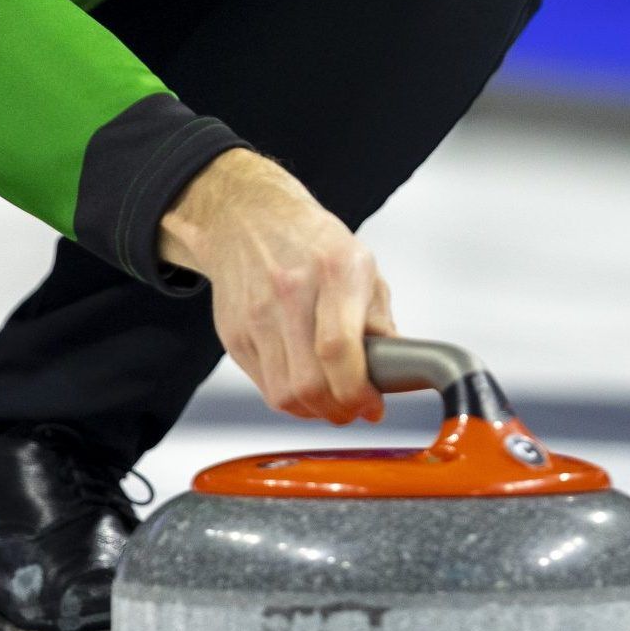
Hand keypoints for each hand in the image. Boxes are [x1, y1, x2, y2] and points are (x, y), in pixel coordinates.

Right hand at [157, 149, 398, 422]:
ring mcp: (256, 316)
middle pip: (309, 383)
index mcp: (334, 270)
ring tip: (333, 401)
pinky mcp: (234, 335)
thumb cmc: (313, 243)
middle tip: (356, 408)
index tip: (373, 405)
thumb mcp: (362, 265)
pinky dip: (291, 400)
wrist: (249, 218)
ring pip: (285, 395)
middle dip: (340, 409)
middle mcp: (290, 292)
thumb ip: (379, 319)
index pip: (339, 349)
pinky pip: (266, 388)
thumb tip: (395, 371)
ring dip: (315, 411)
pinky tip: (307, 388)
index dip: (358, 391)